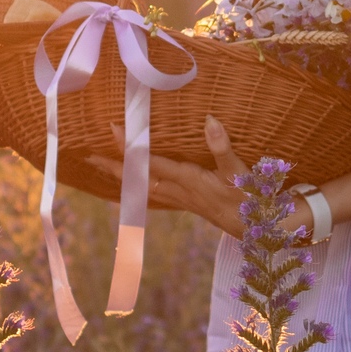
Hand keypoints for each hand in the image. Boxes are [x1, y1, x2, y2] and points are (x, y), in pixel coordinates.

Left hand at [86, 116, 271, 239]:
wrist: (261, 232)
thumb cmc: (253, 201)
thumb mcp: (241, 172)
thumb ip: (223, 148)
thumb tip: (209, 120)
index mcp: (189, 180)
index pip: (152, 161)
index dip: (131, 146)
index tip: (111, 128)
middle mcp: (180, 191)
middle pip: (139, 178)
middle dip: (114, 166)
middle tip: (88, 156)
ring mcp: (182, 199)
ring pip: (144, 187)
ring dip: (123, 177)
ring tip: (103, 168)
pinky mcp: (189, 203)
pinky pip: (155, 194)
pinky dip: (140, 188)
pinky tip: (134, 187)